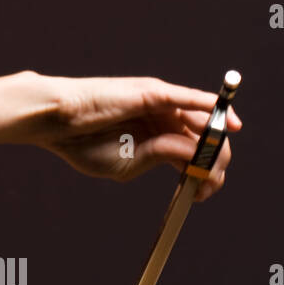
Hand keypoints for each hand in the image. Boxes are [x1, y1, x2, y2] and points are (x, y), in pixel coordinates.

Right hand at [35, 75, 241, 201]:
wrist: (56, 121)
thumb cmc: (82, 142)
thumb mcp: (128, 163)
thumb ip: (161, 158)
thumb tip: (195, 156)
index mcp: (158, 135)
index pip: (197, 152)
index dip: (208, 172)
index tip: (205, 191)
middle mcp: (164, 118)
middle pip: (208, 138)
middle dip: (217, 161)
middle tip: (211, 182)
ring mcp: (161, 104)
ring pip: (204, 121)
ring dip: (216, 143)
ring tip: (214, 163)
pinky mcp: (153, 93)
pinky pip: (190, 98)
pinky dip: (211, 107)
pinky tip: (228, 122)